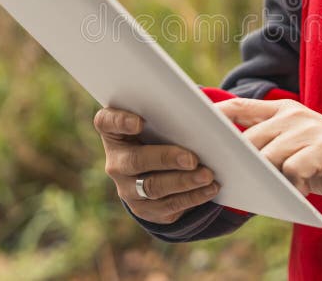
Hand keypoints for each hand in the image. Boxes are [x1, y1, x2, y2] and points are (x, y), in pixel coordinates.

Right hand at [94, 107, 219, 223]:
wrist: (160, 170)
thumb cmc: (163, 134)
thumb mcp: (163, 121)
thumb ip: (179, 112)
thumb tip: (214, 114)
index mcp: (115, 132)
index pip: (107, 122)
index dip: (120, 121)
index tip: (139, 122)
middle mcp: (116, 162)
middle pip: (134, 161)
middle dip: (165, 159)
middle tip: (192, 159)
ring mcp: (127, 189)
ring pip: (153, 188)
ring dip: (183, 182)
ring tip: (207, 175)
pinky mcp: (144, 209)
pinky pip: (168, 206)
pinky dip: (192, 197)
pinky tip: (210, 189)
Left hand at [216, 98, 321, 196]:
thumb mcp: (294, 139)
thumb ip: (268, 139)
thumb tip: (231, 155)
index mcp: (283, 109)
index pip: (241, 106)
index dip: (217, 113)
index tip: (196, 122)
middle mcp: (292, 116)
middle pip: (250, 140)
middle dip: (239, 161)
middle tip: (233, 177)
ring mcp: (306, 131)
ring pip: (268, 157)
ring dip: (269, 177)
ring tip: (278, 188)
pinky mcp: (319, 150)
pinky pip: (291, 171)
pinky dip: (293, 185)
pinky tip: (302, 190)